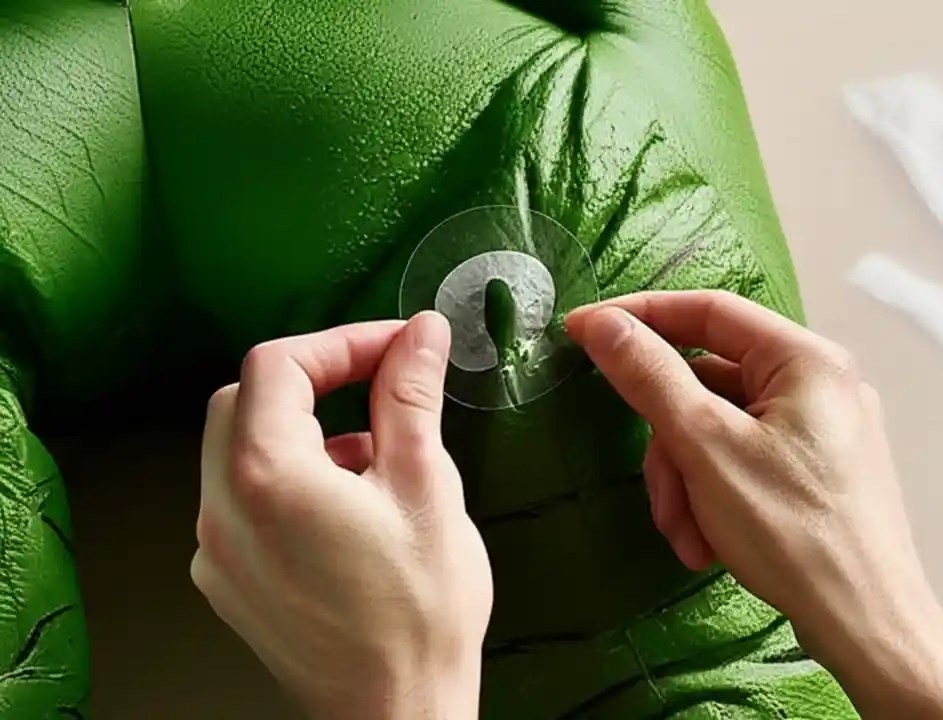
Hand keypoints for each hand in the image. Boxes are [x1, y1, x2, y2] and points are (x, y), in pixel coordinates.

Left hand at [192, 313, 491, 719]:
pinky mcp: (232, 581)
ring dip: (304, 429)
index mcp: (268, 477)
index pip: (278, 365)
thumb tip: (419, 336)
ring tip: (378, 452)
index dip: (342, 343)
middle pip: (246, 401)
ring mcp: (220, 551)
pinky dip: (290, 477)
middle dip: (315, 379)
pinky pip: (244, 501)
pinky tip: (351, 503)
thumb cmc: (419, 614)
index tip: (396, 347)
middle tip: (380, 381)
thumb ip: (411, 397)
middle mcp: (224, 510)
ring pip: (241, 450)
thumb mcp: (428, 486)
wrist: (398, 712)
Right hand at [566, 291, 942, 719]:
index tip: (581, 334)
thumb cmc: (792, 530)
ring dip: (690, 484)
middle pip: (709, 384)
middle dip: (671, 446)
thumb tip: (602, 324)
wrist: (867, 624)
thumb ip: (651, 377)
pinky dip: (717, 497)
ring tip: (691, 538)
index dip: (639, 318)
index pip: (708, 311)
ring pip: (722, 431)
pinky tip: (712, 546)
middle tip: (663, 498)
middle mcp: (821, 383)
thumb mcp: (707, 447)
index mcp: (806, 359)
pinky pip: (747, 461)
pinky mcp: (820, 472)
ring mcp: (824, 430)